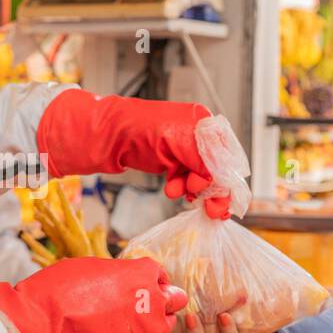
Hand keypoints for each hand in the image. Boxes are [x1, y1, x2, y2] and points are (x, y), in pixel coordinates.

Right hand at [0, 256, 187, 332]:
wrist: (41, 323)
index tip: (134, 288)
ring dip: (146, 328)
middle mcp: (154, 300)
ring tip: (117, 329)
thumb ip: (122, 276)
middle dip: (156, 304)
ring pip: (161, 330)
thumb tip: (130, 283)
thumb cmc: (59, 288)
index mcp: (143, 272)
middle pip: (172, 302)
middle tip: (130, 310)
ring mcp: (148, 332)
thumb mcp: (94, 268)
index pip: (160, 276)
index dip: (147, 281)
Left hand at [37, 91, 227, 217]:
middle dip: (213, 190)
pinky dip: (183, 187)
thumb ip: (201, 158)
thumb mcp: (173, 142)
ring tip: (179, 194)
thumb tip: (221, 179)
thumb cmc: (135, 130)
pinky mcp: (172, 158)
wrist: (105, 135)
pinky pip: (187, 177)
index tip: (218, 201)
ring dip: (195, 190)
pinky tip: (173, 190)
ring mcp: (184, 147)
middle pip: (217, 168)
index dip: (225, 180)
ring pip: (202, 175)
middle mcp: (196, 133)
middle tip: (211, 211)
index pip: (226, 156)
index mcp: (201, 122)